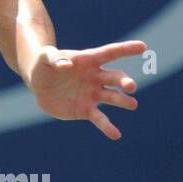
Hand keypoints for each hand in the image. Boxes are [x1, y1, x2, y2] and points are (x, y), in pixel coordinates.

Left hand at [25, 40, 144, 139]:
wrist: (39, 84)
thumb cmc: (44, 64)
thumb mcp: (44, 57)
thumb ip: (54, 58)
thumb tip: (66, 65)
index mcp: (89, 60)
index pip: (110, 53)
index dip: (126, 49)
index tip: (142, 47)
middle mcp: (96, 77)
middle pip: (115, 77)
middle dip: (124, 81)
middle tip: (131, 86)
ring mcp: (93, 94)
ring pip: (112, 97)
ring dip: (122, 101)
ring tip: (132, 104)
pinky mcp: (86, 110)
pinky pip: (99, 118)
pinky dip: (107, 127)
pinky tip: (116, 134)